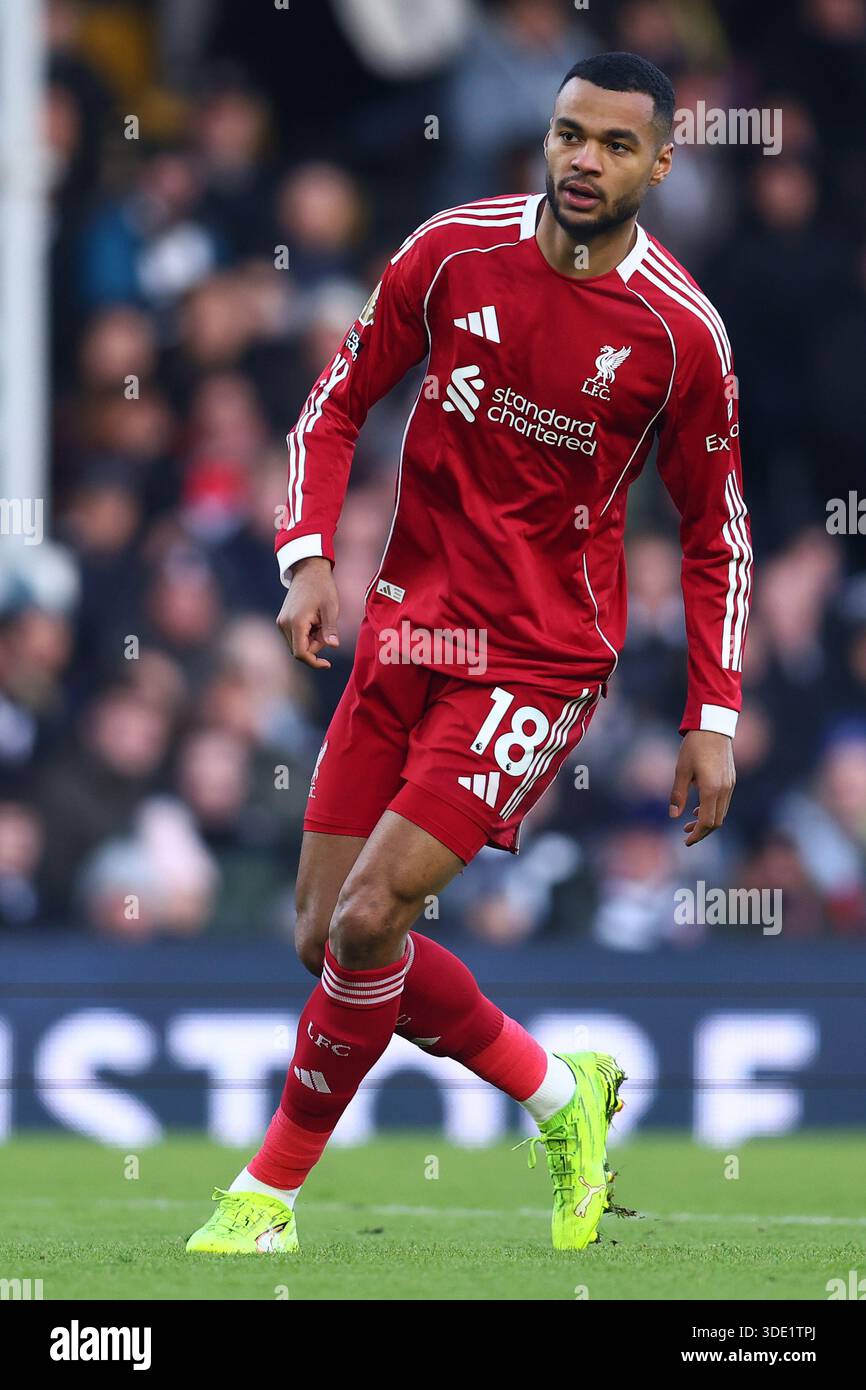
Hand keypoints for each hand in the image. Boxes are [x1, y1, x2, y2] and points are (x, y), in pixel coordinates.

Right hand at [276, 556, 339, 668]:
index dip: (314, 662)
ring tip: (320, 621)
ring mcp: (281, 623)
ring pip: (297, 645)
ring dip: (311, 640)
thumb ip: (330, 629)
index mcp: (296, 623)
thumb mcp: (331, 608)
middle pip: (300, 650)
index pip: (301, 653)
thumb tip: (334, 646)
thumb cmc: (322, 588)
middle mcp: (284, 624)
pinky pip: (294, 637)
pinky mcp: (282, 621)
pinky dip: (306, 635)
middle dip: (315, 646)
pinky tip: (313, 621)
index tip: (327, 664)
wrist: (308, 571)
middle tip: (326, 627)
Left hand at [668, 729, 735, 846]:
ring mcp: (730, 785)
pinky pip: (724, 802)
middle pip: (717, 821)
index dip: (697, 834)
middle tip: (686, 836)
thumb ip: (678, 794)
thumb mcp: (681, 770)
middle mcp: (724, 790)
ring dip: (708, 821)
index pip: (707, 822)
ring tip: (690, 822)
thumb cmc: (694, 747)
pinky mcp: (731, 779)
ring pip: (722, 813)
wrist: (713, 726)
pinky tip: (699, 808)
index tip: (686, 841)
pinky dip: (713, 810)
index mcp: (711, 790)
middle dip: (702, 832)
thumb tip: (674, 816)